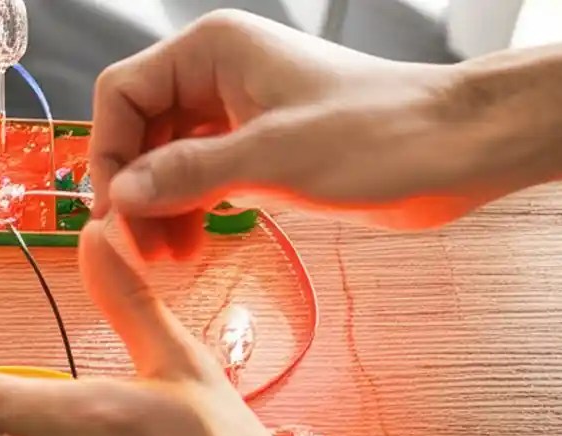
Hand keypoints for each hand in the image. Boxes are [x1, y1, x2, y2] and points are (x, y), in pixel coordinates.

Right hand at [91, 10, 530, 259]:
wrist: (453, 149)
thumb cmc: (380, 134)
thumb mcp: (272, 157)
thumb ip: (187, 175)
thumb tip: (119, 197)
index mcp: (213, 52)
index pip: (123, 96)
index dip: (108, 154)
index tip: (114, 212)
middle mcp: (216, 75)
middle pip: (138, 131)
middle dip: (134, 189)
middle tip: (140, 248)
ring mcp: (235, 112)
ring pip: (164, 160)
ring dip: (157, 207)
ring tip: (169, 257)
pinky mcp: (256, 148)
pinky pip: (197, 177)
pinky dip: (187, 210)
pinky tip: (192, 244)